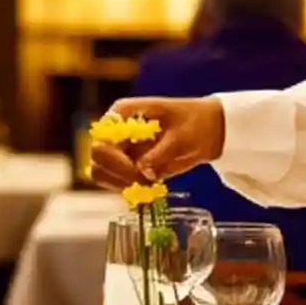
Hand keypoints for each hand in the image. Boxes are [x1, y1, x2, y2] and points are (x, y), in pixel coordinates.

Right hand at [89, 97, 224, 189]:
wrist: (208, 130)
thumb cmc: (194, 122)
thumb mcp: (181, 135)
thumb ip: (161, 153)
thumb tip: (144, 172)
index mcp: (122, 114)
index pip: (102, 136)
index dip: (113, 156)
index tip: (135, 169)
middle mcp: (116, 131)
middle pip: (97, 157)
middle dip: (117, 173)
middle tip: (143, 182)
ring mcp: (120, 150)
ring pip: (101, 173)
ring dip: (121, 184)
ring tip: (149, 186)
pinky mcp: (129, 168)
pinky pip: (117, 184)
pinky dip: (130, 190)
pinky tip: (151, 189)